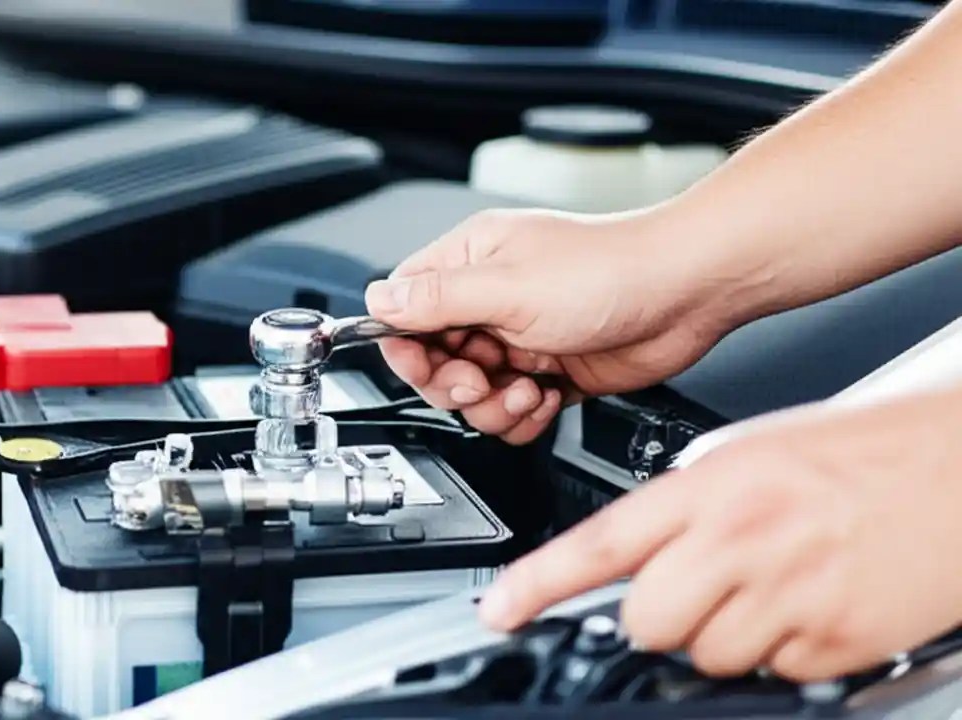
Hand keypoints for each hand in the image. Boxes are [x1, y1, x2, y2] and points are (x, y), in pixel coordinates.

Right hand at [365, 208, 734, 443]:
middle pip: (434, 362)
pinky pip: (511, 412)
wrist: (686, 293)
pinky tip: (549, 398)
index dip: (406, 346)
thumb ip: (436, 300)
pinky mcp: (550, 372)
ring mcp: (520, 338)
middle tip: (482, 380)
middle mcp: (490, 299)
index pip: (405, 310)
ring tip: (529, 390)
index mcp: (470, 263)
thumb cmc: (610, 271)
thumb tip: (378, 300)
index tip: (424, 366)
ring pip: (471, 395)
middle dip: (453, 384)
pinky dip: (525, 417)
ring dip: (494, 405)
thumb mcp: (506, 287)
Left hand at [477, 384, 961, 680]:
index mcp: (715, 484)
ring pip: (703, 655)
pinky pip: (773, 673)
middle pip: (644, 620)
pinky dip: (785, 651)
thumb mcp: (759, 453)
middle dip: (660, 615)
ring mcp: (787, 596)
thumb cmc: (871, 455)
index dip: (538, 582)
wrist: (961, 471)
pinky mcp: (832, 643)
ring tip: (778, 584)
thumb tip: (640, 552)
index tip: (500, 610)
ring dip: (726, 635)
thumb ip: (690, 504)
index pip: (602, 541)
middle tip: (706, 583)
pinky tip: (816, 603)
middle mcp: (743, 539)